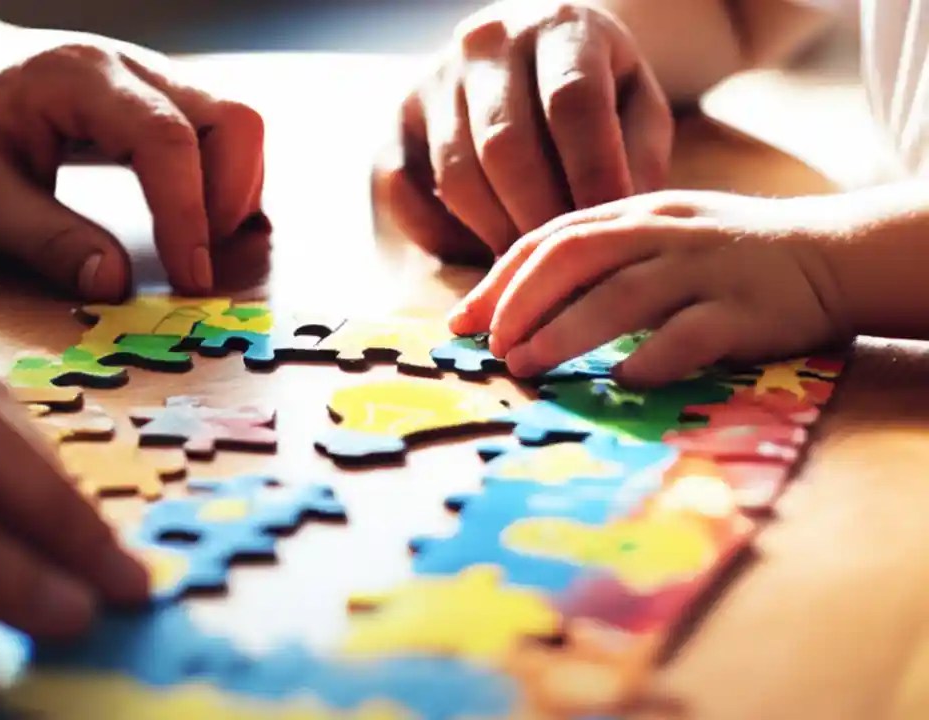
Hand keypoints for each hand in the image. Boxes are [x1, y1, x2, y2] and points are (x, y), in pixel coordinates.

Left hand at [0, 26, 264, 300]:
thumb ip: (45, 242)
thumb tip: (115, 286)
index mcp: (80, 77)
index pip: (166, 140)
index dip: (188, 216)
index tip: (190, 281)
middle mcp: (131, 66)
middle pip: (231, 120)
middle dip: (228, 200)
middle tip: (192, 262)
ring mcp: (150, 78)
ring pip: (236, 127)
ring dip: (231, 193)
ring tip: (188, 246)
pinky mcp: (157, 100)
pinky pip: (218, 135)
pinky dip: (220, 183)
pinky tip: (187, 222)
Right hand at [374, 2, 672, 263]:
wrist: (533, 52)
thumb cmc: (598, 91)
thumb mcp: (638, 106)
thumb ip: (637, 156)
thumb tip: (612, 223)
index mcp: (558, 26)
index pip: (571, 101)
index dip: (592, 171)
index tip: (606, 228)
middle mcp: (487, 42)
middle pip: (506, 144)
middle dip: (539, 216)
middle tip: (565, 266)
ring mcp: (433, 80)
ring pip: (458, 175)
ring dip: (495, 231)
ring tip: (530, 265)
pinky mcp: (399, 120)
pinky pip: (402, 187)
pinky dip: (436, 231)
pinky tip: (476, 251)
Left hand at [447, 191, 848, 385]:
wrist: (831, 254)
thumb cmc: (725, 256)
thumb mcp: (657, 236)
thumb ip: (597, 257)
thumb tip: (513, 305)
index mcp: (634, 213)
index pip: (551, 237)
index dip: (500, 279)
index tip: (463, 322)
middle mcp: (662, 232)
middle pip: (574, 256)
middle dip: (522, 301)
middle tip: (491, 346)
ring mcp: (703, 269)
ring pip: (622, 295)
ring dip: (565, 332)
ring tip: (528, 365)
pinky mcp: (743, 310)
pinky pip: (689, 334)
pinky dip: (649, 358)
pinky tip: (619, 380)